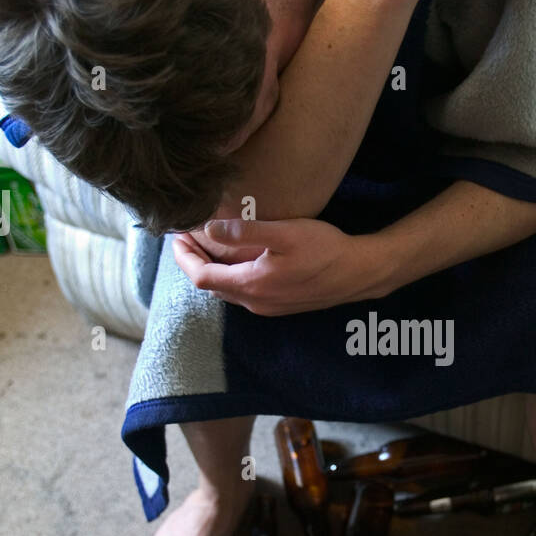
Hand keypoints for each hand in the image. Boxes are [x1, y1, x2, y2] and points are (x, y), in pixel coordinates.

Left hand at [172, 218, 385, 314]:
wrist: (359, 273)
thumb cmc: (325, 250)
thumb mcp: (285, 233)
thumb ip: (245, 232)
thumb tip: (209, 228)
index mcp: (251, 285)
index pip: (201, 277)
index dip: (183, 257)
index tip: (177, 235)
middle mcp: (255, 302)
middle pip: (210, 286)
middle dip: (194, 261)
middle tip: (187, 235)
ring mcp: (267, 307)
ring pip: (227, 290)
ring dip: (213, 268)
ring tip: (207, 243)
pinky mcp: (279, 304)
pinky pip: (244, 292)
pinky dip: (230, 275)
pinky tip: (237, 257)